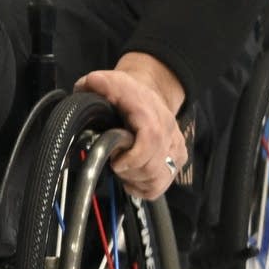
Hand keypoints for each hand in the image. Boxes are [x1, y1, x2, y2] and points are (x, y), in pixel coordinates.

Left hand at [74, 53, 187, 201]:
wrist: (148, 89)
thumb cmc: (124, 91)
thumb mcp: (105, 81)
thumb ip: (96, 83)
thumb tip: (90, 84)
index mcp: (149, 112)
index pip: (151, 139)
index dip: (134, 157)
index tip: (115, 163)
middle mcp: (166, 128)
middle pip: (155, 165)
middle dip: (129, 172)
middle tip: (114, 166)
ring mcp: (174, 143)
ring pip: (162, 177)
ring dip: (137, 180)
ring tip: (122, 171)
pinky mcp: (177, 155)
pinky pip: (165, 182)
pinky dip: (146, 188)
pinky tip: (131, 179)